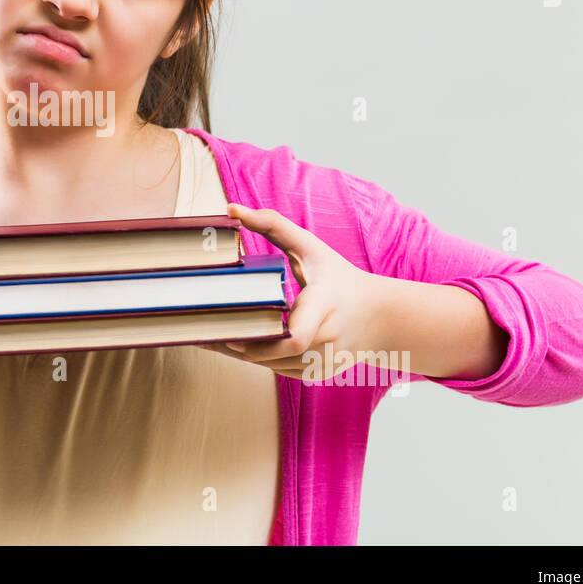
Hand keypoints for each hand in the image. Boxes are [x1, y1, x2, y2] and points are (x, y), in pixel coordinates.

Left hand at [199, 202, 390, 380]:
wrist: (381, 318)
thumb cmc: (340, 277)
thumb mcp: (311, 247)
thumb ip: (273, 225)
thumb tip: (231, 209)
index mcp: (325, 306)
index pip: (296, 337)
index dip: (262, 340)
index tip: (232, 331)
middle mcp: (327, 339)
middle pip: (271, 354)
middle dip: (235, 345)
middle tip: (200, 331)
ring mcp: (323, 362)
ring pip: (271, 366)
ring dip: (241, 354)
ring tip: (210, 337)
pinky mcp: (317, 374)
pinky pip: (279, 371)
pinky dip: (258, 360)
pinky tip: (236, 346)